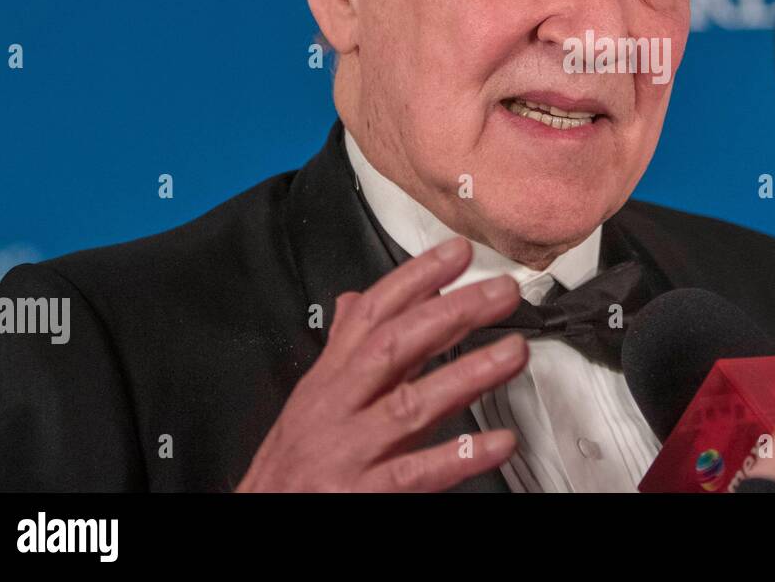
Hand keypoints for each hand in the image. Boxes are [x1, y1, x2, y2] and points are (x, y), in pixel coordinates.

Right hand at [237, 236, 527, 491]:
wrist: (261, 520)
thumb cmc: (293, 466)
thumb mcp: (313, 399)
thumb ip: (345, 349)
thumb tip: (356, 298)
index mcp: (329, 380)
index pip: (371, 314)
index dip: (415, 278)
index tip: (459, 253)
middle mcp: (337, 408)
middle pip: (394, 346)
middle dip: (451, 313)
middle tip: (502, 293)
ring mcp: (350, 451)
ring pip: (410, 404)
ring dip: (467, 375)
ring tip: (514, 353)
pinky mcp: (362, 494)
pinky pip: (417, 472)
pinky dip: (460, 455)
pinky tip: (499, 441)